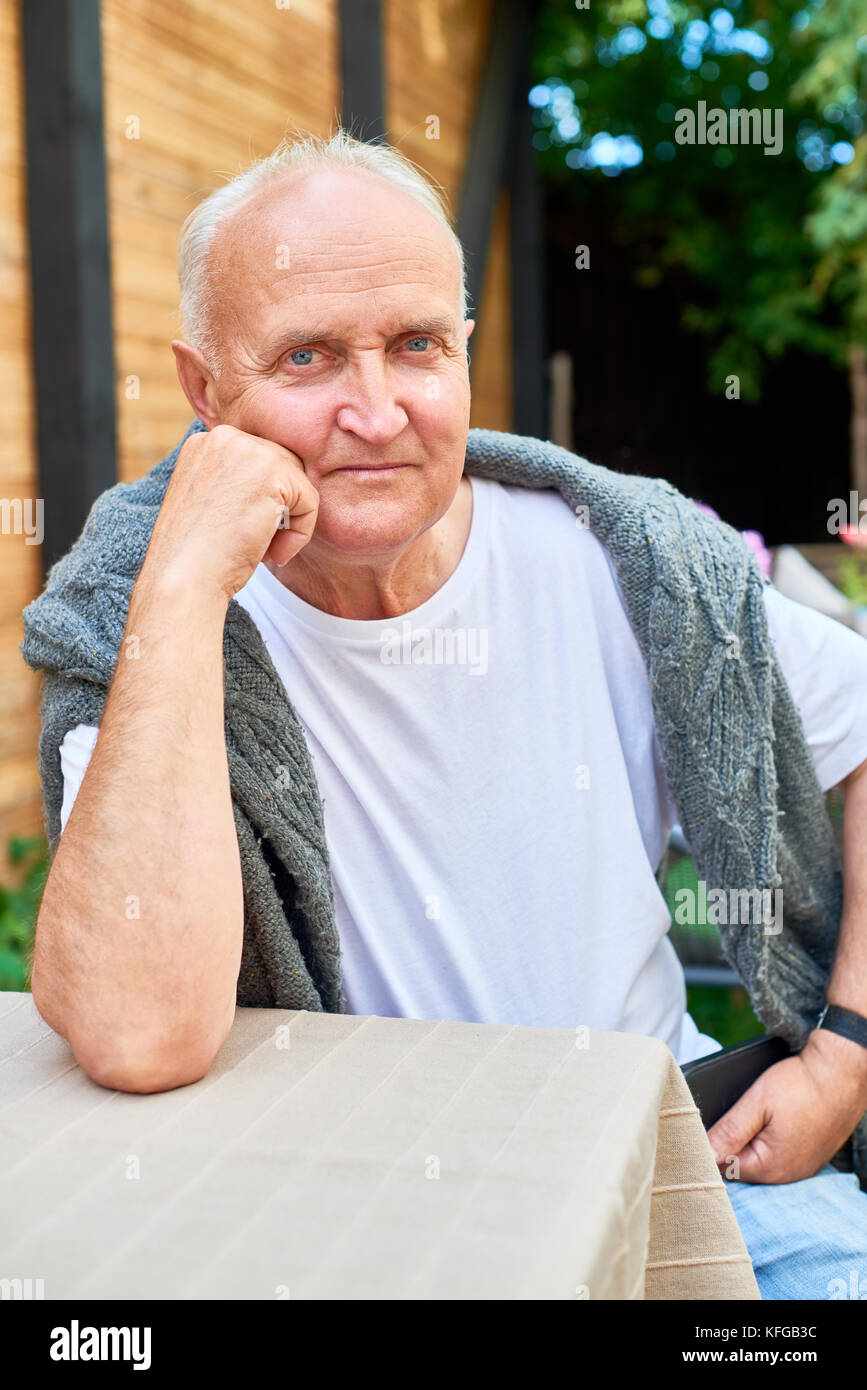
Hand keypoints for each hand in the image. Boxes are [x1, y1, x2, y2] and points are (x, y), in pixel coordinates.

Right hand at [142, 423, 319, 602]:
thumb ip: (236, 483)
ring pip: (298, 483)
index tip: (241, 533)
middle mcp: (225, 437)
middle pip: (283, 467)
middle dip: (279, 509)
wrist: (183, 577)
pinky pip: (310, 500)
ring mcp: (248, 449)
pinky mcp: (272, 472)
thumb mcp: (209, 503)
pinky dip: (301, 534)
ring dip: (289, 522)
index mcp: (206, 442)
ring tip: (264, 549)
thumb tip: (280, 490)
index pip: (258, 462)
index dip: (262, 502)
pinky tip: (273, 553)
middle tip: (258, 545)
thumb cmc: (195, 554)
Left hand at [707, 1028, 866, 1183]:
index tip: (706, 1124)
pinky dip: (769, 1138)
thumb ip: (729, 1130)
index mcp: (771, 1167)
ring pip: (761, 1158)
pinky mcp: (810, 1155)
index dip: (711, 1145)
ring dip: (751, 1139)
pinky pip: (779, 1152)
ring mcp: (802, 1166)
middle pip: (742, 1165)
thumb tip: (703, 1153)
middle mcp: (788, 1175)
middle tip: (734, 1113)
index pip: (723, 1168)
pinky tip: (770, 1119)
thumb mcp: (757, 1102)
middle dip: (731, 1142)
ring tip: (754, 1113)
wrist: (843, 1071)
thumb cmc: (802, 1084)